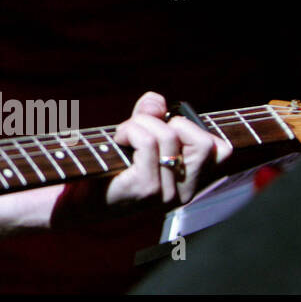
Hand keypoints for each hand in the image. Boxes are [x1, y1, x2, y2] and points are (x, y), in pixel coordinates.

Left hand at [105, 91, 233, 207]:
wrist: (78, 199)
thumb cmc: (108, 165)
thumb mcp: (135, 133)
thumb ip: (150, 114)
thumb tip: (158, 102)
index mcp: (190, 182)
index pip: (222, 150)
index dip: (194, 128)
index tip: (165, 126)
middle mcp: (185, 192)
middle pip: (203, 142)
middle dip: (168, 122)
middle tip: (142, 129)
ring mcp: (168, 194)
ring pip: (170, 135)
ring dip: (140, 123)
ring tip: (124, 134)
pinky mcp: (147, 189)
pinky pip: (148, 141)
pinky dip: (130, 130)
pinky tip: (118, 140)